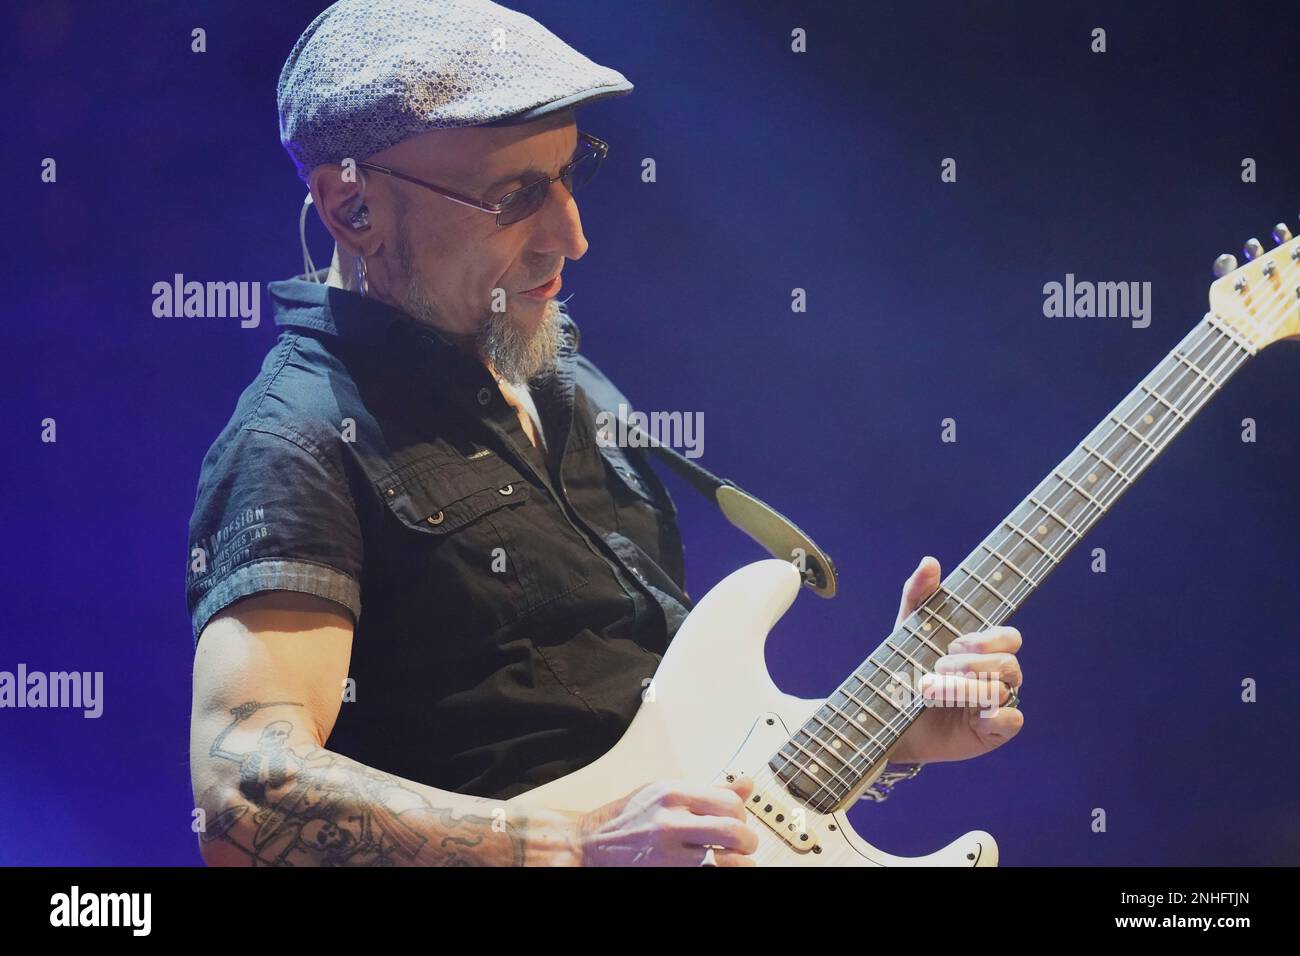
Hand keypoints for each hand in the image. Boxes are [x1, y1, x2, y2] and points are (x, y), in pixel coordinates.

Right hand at [574, 777, 758, 865]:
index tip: (737, 822)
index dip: (742, 815)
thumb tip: (746, 784)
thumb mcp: (662, 792)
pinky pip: (708, 874)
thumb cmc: (626, 818)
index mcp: (673, 794)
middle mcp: (671, 822)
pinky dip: (719, 872)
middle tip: (744, 846)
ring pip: (727, 862)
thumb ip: (706, 791)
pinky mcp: (667, 873)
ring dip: (740, 864)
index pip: (730, 803)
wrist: (589, 845)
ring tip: (734, 862)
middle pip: (734, 832)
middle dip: (748, 842)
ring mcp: (668, 854)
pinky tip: (715, 869)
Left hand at [886, 556, 1024, 764]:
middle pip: (1008, 662)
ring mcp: (998, 702)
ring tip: (932, 691)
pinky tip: (972, 714)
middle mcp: (997, 674)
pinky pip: (1013, 720)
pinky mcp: (992, 730)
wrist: (888, 715)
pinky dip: (996, 715)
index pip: (1010, 636)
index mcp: (984, 648)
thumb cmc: (905, 666)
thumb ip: (918, 594)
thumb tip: (931, 561)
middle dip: (971, 665)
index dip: (986, 639)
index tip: (953, 644)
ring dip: (966, 689)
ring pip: (1003, 689)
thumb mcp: (907, 628)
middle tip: (937, 669)